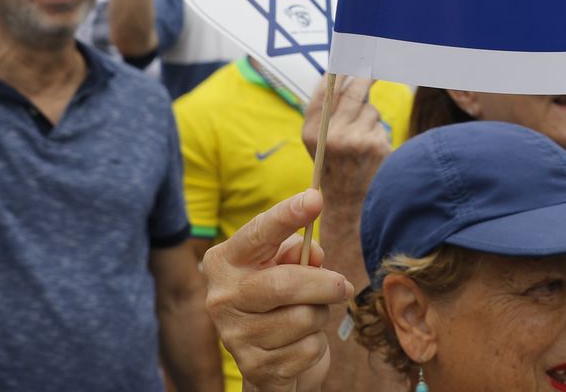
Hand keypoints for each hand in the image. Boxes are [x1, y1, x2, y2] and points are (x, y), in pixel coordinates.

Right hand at [204, 189, 353, 391]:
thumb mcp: (287, 267)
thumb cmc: (279, 299)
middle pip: (285, 283)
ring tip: (310, 317)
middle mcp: (221, 296)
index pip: (259, 233)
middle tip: (344, 286)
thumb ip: (300, 253)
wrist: (266, 361)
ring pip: (303, 318)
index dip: (288, 215)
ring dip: (320, 316)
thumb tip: (315, 254)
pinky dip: (315, 345)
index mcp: (226, 261)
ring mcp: (234, 335)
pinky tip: (299, 344)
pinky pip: (307, 349)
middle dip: (325, 284)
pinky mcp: (254, 367)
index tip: (315, 198)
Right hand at [301, 77, 389, 207]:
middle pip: (354, 91)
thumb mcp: (318, 142)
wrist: (349, 207)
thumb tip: (342, 72)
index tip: (350, 57)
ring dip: (370, 118)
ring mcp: (354, 140)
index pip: (325, 89)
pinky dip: (379, 135)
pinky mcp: (376, 147)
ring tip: (361, 143)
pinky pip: (381, 126)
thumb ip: (326, 112)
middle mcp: (330, 134)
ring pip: (371, 109)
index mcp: (311, 131)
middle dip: (365, 78)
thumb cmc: (334, 168)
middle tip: (373, 69)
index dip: (339, 70)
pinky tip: (371, 154)